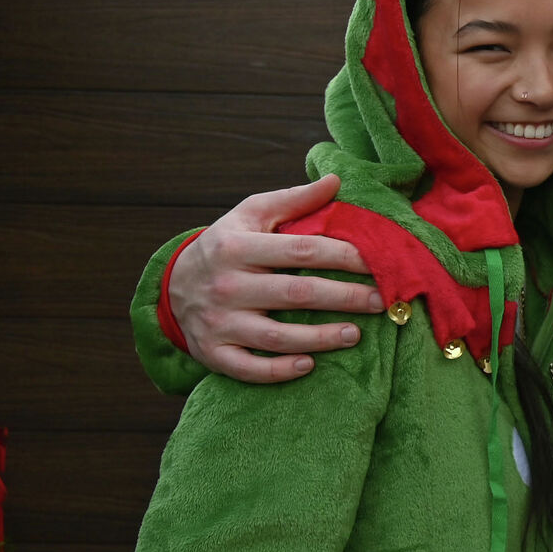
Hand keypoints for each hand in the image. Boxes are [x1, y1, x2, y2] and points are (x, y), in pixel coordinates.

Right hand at [168, 176, 379, 383]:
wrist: (171, 284)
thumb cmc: (226, 244)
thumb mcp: (251, 214)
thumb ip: (293, 200)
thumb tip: (335, 181)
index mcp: (237, 247)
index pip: (302, 251)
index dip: (344, 256)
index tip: (379, 260)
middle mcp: (226, 286)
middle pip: (296, 294)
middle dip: (344, 297)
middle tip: (381, 300)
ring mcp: (218, 323)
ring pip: (276, 336)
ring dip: (320, 338)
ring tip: (356, 334)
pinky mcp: (212, 353)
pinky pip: (249, 368)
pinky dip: (279, 370)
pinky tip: (310, 365)